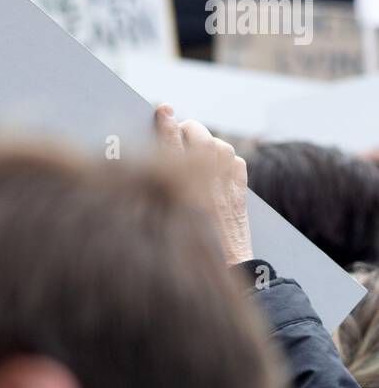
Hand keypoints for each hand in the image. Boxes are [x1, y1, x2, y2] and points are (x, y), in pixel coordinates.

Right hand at [155, 105, 252, 265]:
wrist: (223, 278)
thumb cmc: (185, 259)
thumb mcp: (163, 226)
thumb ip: (160, 193)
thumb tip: (147, 171)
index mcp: (182, 192)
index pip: (171, 147)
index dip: (167, 124)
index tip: (164, 109)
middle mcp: (206, 186)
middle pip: (200, 138)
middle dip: (190, 129)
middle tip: (182, 130)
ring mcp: (226, 191)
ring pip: (222, 148)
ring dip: (210, 143)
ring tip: (199, 149)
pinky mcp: (240, 200)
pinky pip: (238, 164)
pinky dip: (229, 161)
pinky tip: (220, 168)